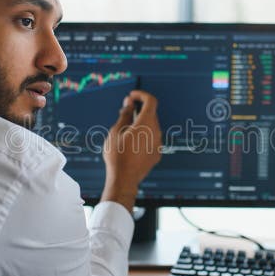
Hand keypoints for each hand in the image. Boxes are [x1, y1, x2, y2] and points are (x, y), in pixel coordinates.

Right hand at [101, 90, 161, 212]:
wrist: (124, 180)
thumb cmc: (117, 155)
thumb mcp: (116, 131)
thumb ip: (124, 115)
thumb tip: (129, 103)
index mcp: (146, 123)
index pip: (150, 101)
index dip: (141, 95)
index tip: (131, 96)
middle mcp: (156, 131)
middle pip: (151, 114)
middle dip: (139, 109)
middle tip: (124, 111)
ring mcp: (158, 143)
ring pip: (151, 127)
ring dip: (141, 123)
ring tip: (125, 129)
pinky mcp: (157, 153)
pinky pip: (152, 139)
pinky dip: (144, 136)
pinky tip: (131, 143)